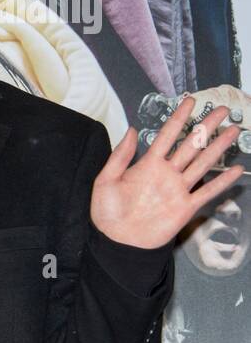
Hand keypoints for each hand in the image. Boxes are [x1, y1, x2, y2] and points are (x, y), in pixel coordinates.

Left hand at [91, 95, 242, 248]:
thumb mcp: (106, 180)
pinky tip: (236, 169)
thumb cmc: (107, 212)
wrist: (117, 241)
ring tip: (233, 131)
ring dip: (218, 147)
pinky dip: (223, 181)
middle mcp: (166, 173)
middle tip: (222, 110)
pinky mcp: (186, 206)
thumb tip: (132, 130)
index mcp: (147, 164)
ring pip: (203, 163)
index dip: (178, 118)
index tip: (190, 101)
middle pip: (191, 145)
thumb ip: (120, 156)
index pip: (166, 135)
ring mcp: (178, 189)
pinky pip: (207, 191)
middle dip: (206, 127)